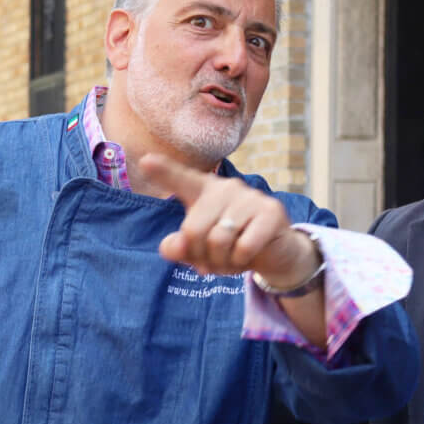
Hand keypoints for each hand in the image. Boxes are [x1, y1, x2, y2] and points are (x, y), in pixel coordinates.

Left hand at [139, 153, 319, 287]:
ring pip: (218, 241)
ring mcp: (250, 197)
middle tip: (216, 261)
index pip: (181, 179)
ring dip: (222, 262)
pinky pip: (243, 247)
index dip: (164, 171)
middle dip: (201, 257)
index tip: (146, 161)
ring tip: (232, 260)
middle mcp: (225, 188)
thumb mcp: (202, 251)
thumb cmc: (233, 247)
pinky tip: (251, 256)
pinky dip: (242, 261)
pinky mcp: (270, 212)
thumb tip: (172, 247)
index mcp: (204, 192)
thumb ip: (181, 248)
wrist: (277, 253)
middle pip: (193, 230)